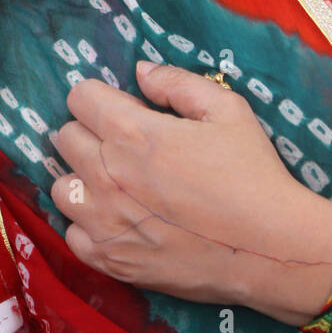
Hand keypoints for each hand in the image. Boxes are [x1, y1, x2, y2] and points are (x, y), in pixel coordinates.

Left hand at [49, 61, 331, 318]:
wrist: (270, 247)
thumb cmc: (251, 172)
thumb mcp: (227, 109)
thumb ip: (176, 82)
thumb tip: (140, 71)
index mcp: (130, 133)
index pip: (79, 97)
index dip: (101, 96)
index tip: (123, 107)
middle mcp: (106, 175)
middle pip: (65, 138)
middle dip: (89, 131)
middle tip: (124, 143)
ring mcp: (103, 222)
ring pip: (61, 187)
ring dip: (82, 178)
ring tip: (115, 182)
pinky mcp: (110, 261)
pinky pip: (72, 234)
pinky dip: (88, 224)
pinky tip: (118, 219)